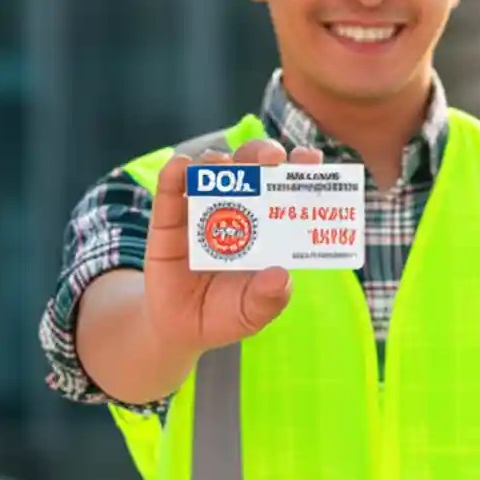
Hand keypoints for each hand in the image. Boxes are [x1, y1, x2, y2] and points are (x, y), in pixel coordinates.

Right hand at [142, 139, 322, 359]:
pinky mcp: (169, 217)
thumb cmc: (225, 314)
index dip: (300, 167)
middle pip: (252, 165)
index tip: (310, 159)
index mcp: (268, 224)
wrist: (178, 327)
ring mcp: (202, 207)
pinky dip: (175, 172)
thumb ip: (269, 299)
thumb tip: (281, 277)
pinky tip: (182, 167)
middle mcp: (238, 206)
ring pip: (213, 168)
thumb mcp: (251, 313)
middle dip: (264, 152)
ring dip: (221, 160)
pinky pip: (170, 188)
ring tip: (225, 166)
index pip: (288, 185)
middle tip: (273, 157)